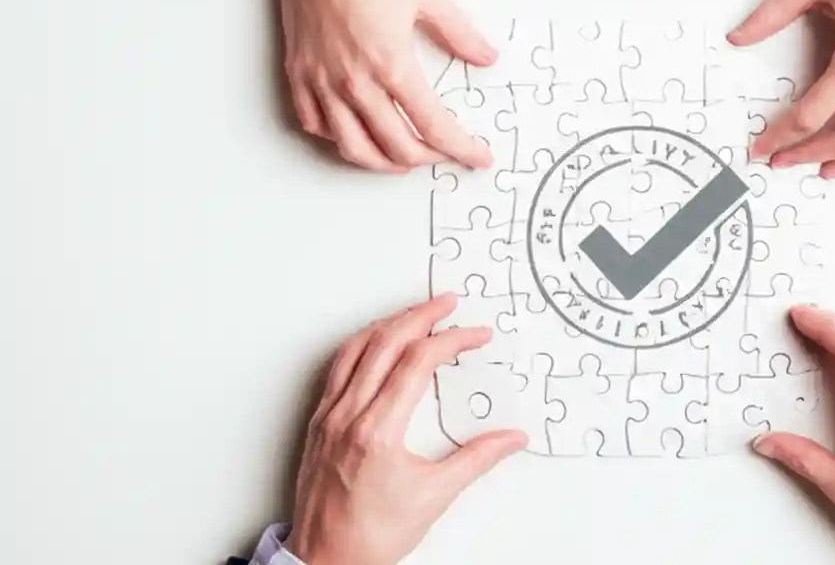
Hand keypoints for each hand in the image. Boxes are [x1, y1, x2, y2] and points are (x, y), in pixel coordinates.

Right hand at [272, 0, 495, 172]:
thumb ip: (460, 34)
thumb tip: (486, 57)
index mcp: (391, 64)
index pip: (433, 126)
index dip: (461, 149)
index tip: (477, 157)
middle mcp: (354, 82)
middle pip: (396, 147)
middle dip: (427, 159)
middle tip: (444, 154)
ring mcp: (322, 82)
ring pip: (353, 148)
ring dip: (383, 163)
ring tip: (403, 160)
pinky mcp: (298, 75)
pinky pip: (315, 126)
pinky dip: (338, 140)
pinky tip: (355, 134)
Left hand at [284, 294, 527, 564]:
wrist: (325, 559)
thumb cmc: (369, 536)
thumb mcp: (434, 497)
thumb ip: (476, 460)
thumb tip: (510, 439)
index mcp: (377, 431)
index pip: (417, 363)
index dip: (451, 339)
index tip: (474, 334)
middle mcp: (347, 416)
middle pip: (385, 343)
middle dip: (421, 315)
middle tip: (447, 303)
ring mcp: (328, 417)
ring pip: (356, 349)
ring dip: (389, 323)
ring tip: (414, 313)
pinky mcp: (318, 423)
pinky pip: (338, 367)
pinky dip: (361, 344)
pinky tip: (374, 342)